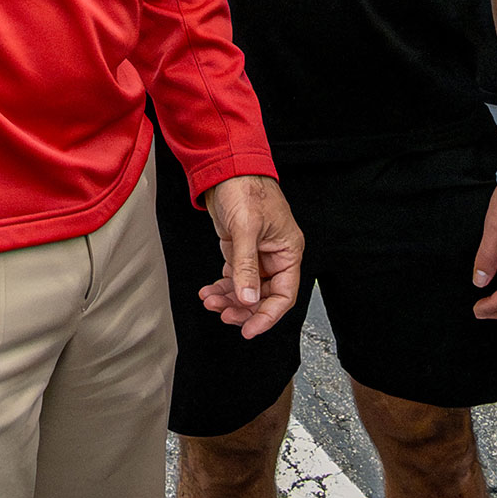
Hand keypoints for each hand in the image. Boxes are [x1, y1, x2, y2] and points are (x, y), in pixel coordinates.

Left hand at [198, 174, 303, 339]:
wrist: (225, 167)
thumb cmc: (245, 188)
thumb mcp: (246, 229)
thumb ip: (246, 267)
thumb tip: (248, 299)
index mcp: (288, 251)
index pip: (284, 295)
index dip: (267, 316)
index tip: (249, 330)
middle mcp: (275, 255)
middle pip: (264, 296)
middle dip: (242, 308)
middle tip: (223, 315)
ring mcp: (257, 254)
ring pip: (246, 289)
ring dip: (228, 299)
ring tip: (210, 301)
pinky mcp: (240, 250)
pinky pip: (234, 277)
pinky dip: (222, 287)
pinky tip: (209, 291)